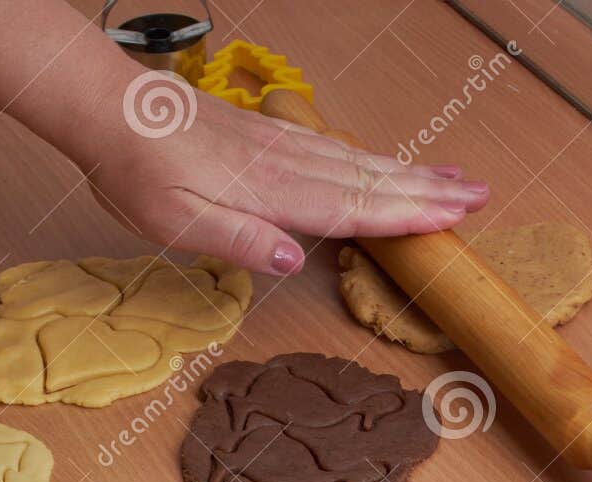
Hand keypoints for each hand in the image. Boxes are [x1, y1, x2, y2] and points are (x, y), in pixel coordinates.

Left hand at [54, 90, 489, 274]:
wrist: (110, 111)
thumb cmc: (136, 173)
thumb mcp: (175, 224)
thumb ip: (237, 240)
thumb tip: (291, 260)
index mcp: (271, 191)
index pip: (353, 208)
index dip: (406, 216)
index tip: (453, 218)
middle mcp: (286, 164)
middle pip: (372, 179)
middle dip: (429, 190)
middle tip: (481, 194)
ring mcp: (280, 146)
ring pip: (360, 161)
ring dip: (412, 171)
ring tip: (455, 176)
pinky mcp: (268, 137)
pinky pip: (336, 150)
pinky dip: (373, 157)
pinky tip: (386, 161)